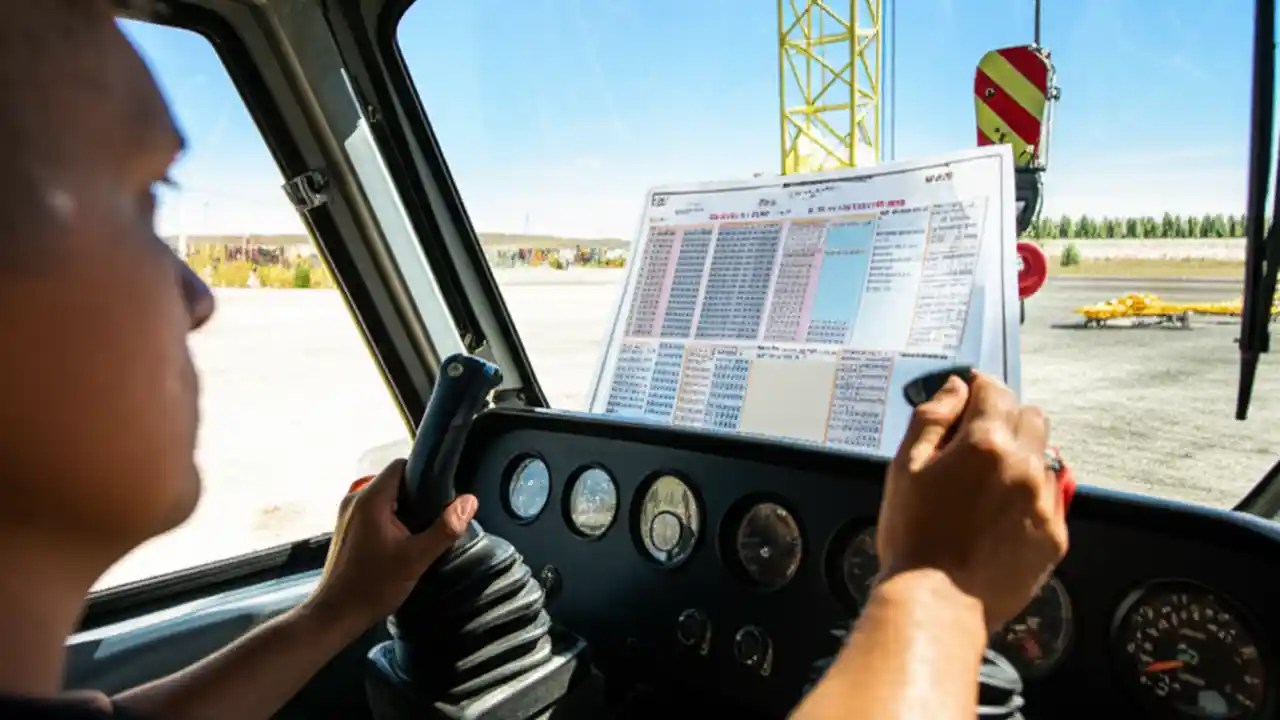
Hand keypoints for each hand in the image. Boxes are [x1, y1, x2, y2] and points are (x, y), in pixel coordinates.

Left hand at [309, 459, 477, 630]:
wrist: (336, 615)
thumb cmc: (374, 585)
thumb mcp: (416, 558)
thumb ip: (445, 528)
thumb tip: (469, 501)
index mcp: (370, 498)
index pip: (401, 466)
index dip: (425, 474)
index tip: (442, 494)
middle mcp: (355, 499)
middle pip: (394, 482)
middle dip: (417, 496)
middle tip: (436, 517)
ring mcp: (347, 515)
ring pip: (385, 498)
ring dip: (405, 510)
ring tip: (421, 532)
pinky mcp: (346, 529)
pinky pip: (375, 512)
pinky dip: (391, 520)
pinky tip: (403, 543)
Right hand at [876, 372, 1068, 630]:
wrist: (936, 602)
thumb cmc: (912, 534)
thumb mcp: (904, 467)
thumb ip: (930, 419)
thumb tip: (955, 388)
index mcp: (985, 443)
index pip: (994, 391)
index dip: (978, 388)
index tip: (967, 396)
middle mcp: (1025, 466)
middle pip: (1031, 416)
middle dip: (1006, 417)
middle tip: (976, 441)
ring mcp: (1045, 502)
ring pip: (1045, 457)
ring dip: (1021, 456)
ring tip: (987, 483)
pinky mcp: (1054, 536)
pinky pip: (1051, 498)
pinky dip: (1029, 496)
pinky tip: (999, 516)